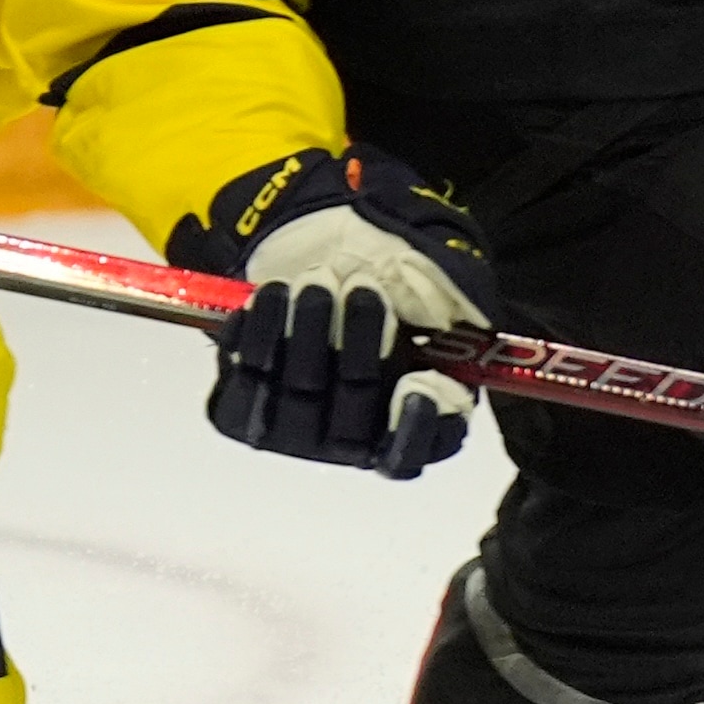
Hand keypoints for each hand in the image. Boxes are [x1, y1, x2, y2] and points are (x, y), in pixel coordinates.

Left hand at [173, 147, 492, 478]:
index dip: (417, 427)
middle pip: (353, 427)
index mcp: (422, 417)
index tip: (416, 380)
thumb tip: (450, 323)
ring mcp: (297, 431)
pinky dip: (258, 336)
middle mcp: (359, 438)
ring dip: (307, 335)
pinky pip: (244, 388)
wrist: (326, 252)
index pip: (420, 450)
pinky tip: (273, 294)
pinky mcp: (245, 408)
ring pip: (297, 403)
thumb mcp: (450, 279)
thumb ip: (459, 304)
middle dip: (358, 353)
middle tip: (360, 288)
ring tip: (316, 280)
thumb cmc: (398, 272)